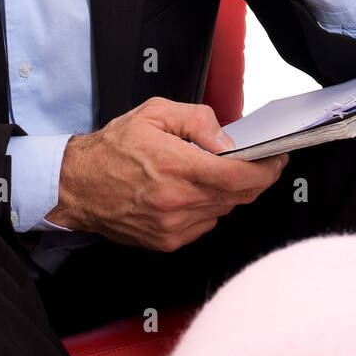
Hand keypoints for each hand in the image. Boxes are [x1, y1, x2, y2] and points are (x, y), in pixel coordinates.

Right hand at [44, 96, 288, 251]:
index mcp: (175, 166)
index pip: (238, 175)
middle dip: (256, 177)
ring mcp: (173, 226)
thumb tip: (229, 139)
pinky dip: (209, 207)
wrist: (77, 185)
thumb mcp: (155, 113)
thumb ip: (198, 120)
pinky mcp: (167, 241)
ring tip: (215, 171)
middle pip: (238, 195)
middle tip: (261, 161)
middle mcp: (176, 201)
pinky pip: (206, 224)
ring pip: (225, 210)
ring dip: (230, 191)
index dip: (266, 169)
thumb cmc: (113, 148)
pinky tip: (193, 191)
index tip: (277, 158)